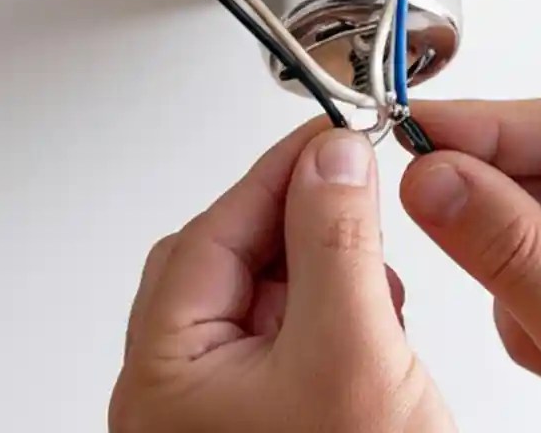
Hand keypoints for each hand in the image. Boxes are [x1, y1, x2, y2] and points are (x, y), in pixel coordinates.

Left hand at [110, 125, 453, 432]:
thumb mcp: (349, 354)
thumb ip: (336, 244)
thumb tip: (330, 159)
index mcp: (168, 374)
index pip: (214, 232)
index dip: (279, 173)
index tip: (333, 137)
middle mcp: (181, 393)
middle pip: (226, 260)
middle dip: (299, 225)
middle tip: (355, 195)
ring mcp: (222, 411)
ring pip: (258, 297)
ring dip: (320, 269)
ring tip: (373, 281)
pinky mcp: (268, 421)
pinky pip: (286, 339)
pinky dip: (330, 312)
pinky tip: (371, 322)